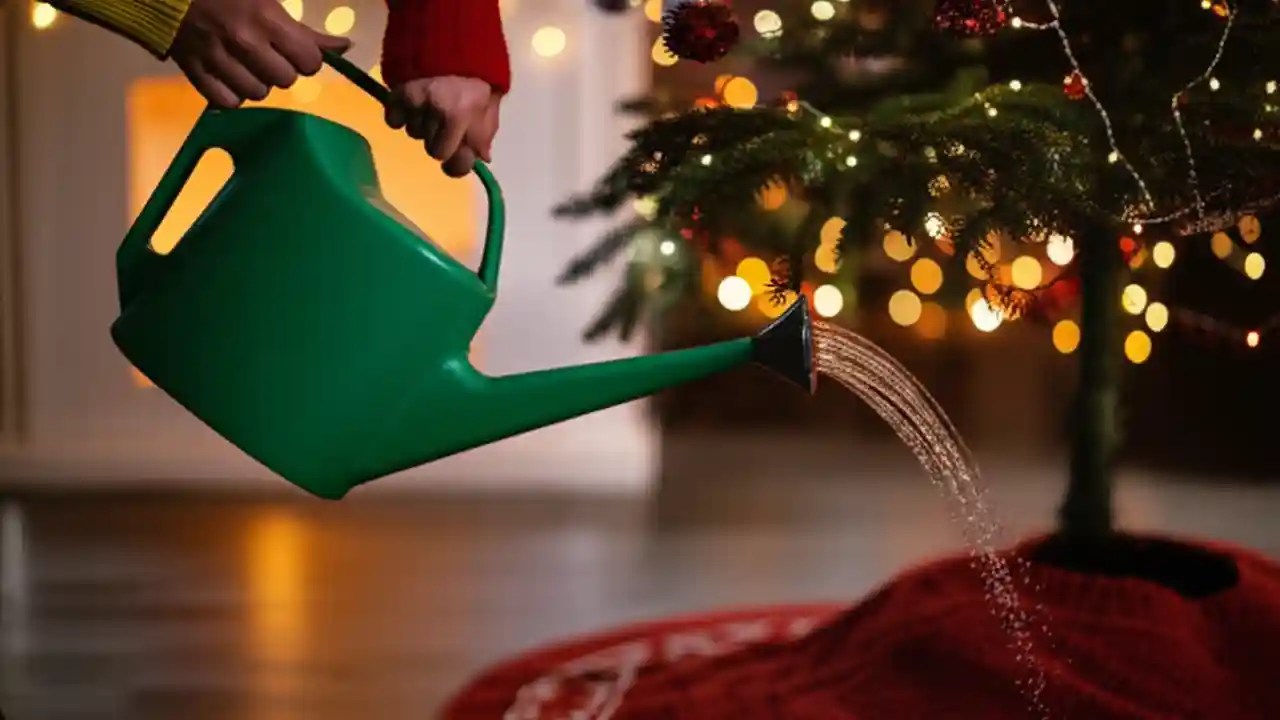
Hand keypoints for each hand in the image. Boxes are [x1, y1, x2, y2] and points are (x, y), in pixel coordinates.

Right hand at [170, 0, 351, 107]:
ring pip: (259, 94)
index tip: (292, 48)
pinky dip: (232, 94)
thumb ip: (305, 29)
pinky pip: (229, 102)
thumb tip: (344, 47)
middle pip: (286, 80)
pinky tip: (227, 75)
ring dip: (257, 81)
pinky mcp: (194, 72)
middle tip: (266, 52)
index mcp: (266, 18)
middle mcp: (244, 42)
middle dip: (282, 68)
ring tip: (244, 62)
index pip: (310, 61)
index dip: (305, 57)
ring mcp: (217, 59)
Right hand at [385, 77, 501, 177]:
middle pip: (432, 150)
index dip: (455, 163)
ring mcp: (414, 102)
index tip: (457, 158)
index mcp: (461, 114)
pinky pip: (393, 121)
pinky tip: (412, 103)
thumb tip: (482, 158)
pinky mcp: (395, 93)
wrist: (447, 32)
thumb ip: (485, 131)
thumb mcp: (489, 100)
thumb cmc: (475, 70)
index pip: (451, 158)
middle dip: (440, 141)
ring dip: (422, 125)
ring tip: (431, 104)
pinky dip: (400, 116)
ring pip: (414, 134)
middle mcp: (435, 111)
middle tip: (446, 124)